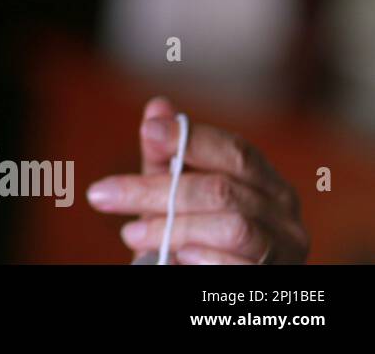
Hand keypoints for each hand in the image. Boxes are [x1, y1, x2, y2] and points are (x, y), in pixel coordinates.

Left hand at [86, 97, 308, 263]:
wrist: (212, 279)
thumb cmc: (194, 232)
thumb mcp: (174, 191)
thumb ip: (167, 156)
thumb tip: (157, 107)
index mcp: (263, 178)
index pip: (235, 151)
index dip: (191, 139)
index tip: (148, 133)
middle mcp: (282, 208)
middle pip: (221, 189)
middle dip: (155, 191)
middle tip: (103, 195)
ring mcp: (284, 246)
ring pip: (232, 227)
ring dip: (172, 229)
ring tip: (132, 233)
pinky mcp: (274, 276)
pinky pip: (239, 265)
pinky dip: (205, 258)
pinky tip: (177, 257)